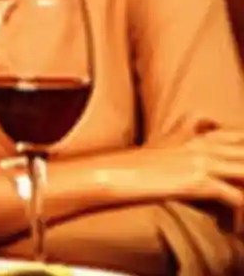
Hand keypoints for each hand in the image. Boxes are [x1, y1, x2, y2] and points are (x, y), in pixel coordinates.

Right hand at [93, 129, 243, 210]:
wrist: (117, 174)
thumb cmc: (139, 162)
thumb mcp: (166, 138)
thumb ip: (189, 129)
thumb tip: (207, 122)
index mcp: (202, 135)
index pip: (242, 135)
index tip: (241, 164)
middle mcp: (207, 145)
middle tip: (240, 185)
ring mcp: (204, 162)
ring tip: (241, 207)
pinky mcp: (199, 182)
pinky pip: (237, 198)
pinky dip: (240, 214)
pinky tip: (234, 225)